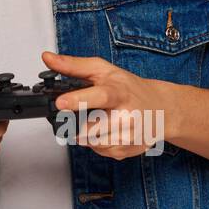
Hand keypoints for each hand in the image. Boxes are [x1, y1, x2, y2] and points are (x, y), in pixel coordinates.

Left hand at [42, 51, 173, 158]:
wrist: (161, 109)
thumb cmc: (129, 88)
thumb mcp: (103, 70)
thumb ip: (73, 65)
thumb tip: (47, 57)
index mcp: (119, 92)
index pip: (99, 96)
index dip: (78, 100)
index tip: (59, 103)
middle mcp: (127, 116)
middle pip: (90, 127)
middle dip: (77, 122)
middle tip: (84, 112)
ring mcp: (129, 136)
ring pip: (91, 142)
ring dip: (86, 132)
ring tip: (99, 119)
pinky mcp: (128, 150)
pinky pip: (99, 150)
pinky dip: (97, 141)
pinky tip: (107, 130)